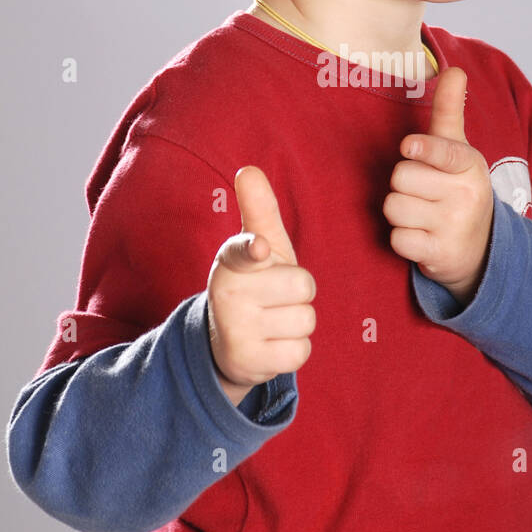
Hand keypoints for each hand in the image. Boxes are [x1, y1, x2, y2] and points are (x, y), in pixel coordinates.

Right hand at [206, 166, 315, 405]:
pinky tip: (272, 345)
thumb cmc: (255, 283)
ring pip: (306, 320)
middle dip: (300, 292)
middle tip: (276, 297)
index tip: (257, 248)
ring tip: (273, 321)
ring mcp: (235, 329)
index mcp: (230, 259)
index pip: (243, 250)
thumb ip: (258, 210)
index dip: (253, 249)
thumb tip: (249, 170)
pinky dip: (294, 349)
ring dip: (298, 323)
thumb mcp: (259, 245)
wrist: (228, 343)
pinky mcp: (247, 361)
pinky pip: (300, 352)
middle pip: (304, 286)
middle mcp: (226, 293)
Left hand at [382, 66, 493, 304]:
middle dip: (402, 184)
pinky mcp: (440, 254)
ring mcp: (454, 226)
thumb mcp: (459, 150)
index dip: (423, 149)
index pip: (444, 152)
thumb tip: (455, 69)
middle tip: (422, 192)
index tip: (409, 147)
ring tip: (421, 214)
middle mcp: (466, 194)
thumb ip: (450, 110)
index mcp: (469, 165)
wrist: (481, 248)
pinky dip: (402, 239)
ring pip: (394, 207)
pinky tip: (421, 237)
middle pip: (401, 177)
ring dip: (399, 212)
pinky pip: (397, 239)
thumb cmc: (458, 188)